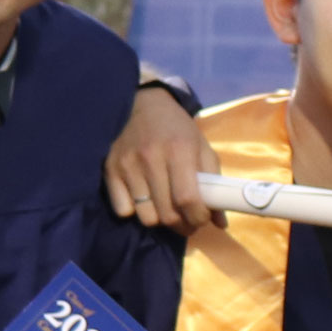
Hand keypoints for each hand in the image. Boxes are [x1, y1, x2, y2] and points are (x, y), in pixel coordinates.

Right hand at [106, 84, 221, 230]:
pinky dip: (134, 211)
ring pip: (145, 216)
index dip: (197, 218)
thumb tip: (221, 223)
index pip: (188, 199)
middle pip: (167, 213)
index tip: (201, 219)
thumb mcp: (202, 148)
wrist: (143, 105)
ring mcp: (128, 165)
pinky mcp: (110, 170)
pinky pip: (122, 209)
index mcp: (179, 151)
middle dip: (182, 225)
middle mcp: (152, 158)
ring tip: (165, 209)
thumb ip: (214, 184)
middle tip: (186, 220)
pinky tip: (143, 199)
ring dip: (159, 220)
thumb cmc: (178, 129)